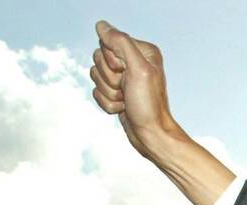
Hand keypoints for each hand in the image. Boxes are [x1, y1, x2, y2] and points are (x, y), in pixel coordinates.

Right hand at [91, 21, 179, 160]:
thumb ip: (120, 43)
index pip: (107, 43)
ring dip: (109, 93)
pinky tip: (123, 109)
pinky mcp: (116, 92)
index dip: (112, 62)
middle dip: (110, 79)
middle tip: (128, 91)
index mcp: (141, 50)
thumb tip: (101, 26)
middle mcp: (132, 61)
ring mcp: (123, 78)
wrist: (151, 136)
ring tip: (127, 101)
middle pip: (98, 59)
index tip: (128, 75)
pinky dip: (107, 103)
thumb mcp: (138, 70)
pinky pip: (96, 92)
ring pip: (95, 76)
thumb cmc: (149, 106)